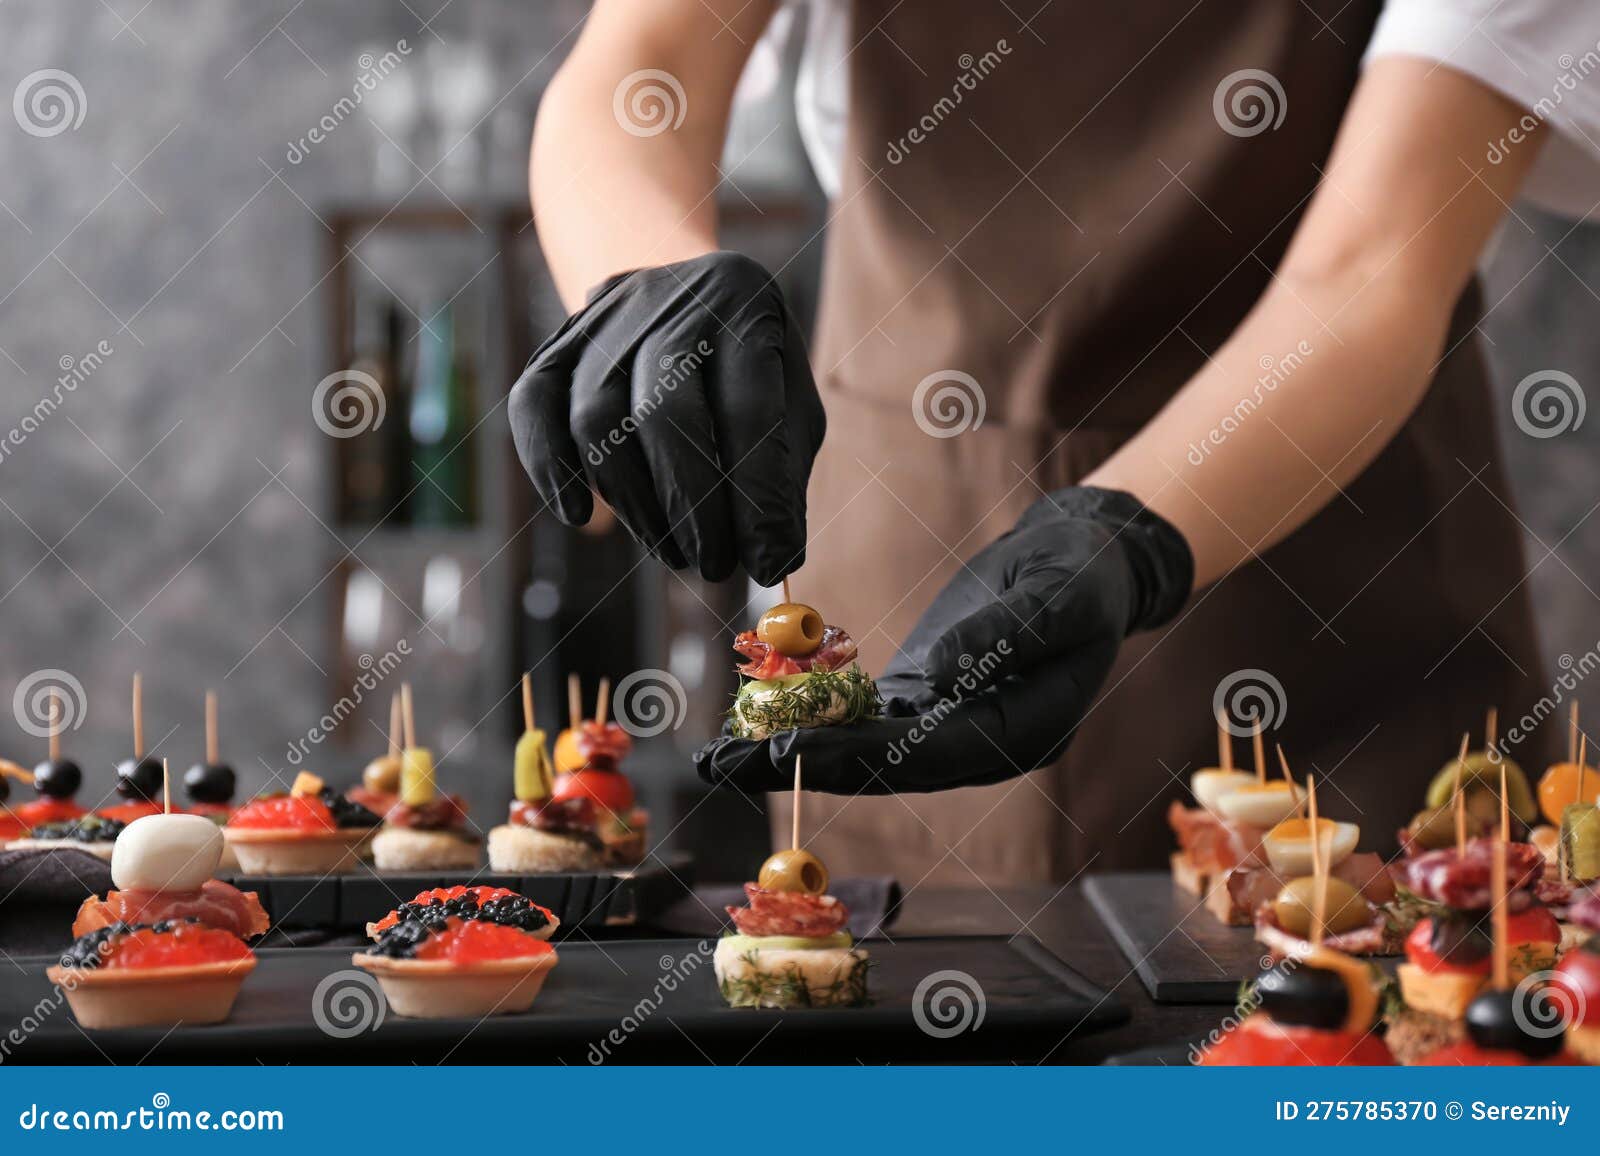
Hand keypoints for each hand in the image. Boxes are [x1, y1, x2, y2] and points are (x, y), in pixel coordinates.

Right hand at [508, 251, 824, 583]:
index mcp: (743, 305)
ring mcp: (604, 318)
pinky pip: (533, 405)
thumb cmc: (749, 369)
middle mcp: (670, 299)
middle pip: (664, 414)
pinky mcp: (556, 344)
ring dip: (633, 503)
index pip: (749, 410)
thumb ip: (783, 476)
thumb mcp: (789, 404)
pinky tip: (579, 514)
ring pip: (596, 418)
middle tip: (713, 564)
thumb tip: (773, 561)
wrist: (686, 298)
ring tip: (672, 551)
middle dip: (691, 507)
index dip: (757, 498)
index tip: (766, 563)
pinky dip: (549, 466)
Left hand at [694, 487, 1193, 792]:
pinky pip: (864, 719)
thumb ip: (1003, 637)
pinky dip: (814, 718)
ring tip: (720, 753)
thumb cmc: (1085, 573)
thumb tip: (935, 677)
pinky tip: (760, 715)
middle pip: (883, 768)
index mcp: (1024, 733)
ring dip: (794, 752)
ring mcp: (951, 724)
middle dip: (801, 767)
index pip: (927, 757)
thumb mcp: (1059, 595)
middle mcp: (980, 744)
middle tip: (722, 766)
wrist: (1090, 559)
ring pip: (865, 750)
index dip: (855, 757)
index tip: (787, 750)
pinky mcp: (927, 698)